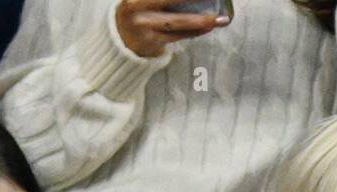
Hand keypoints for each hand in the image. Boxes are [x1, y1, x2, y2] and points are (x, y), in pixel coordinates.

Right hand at [115, 0, 229, 57]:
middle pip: (171, 0)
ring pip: (177, 22)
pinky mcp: (151, 41)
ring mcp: (144, 26)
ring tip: (218, 19)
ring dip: (200, 21)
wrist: (118, 38)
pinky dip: (193, 31)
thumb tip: (187, 1)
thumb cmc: (136, 10)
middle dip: (195, 0)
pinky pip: (177, 36)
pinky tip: (207, 27)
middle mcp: (137, 7)